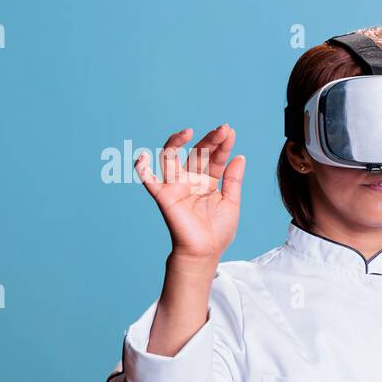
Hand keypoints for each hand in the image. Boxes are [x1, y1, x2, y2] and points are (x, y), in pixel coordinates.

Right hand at [135, 125, 244, 262]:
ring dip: (177, 142)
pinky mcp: (164, 196)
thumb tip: (240, 156)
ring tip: (189, 131)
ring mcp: (175, 186)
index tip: (230, 132)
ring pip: (172, 158)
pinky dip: (142, 169)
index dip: (222, 145)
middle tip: (223, 129)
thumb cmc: (217, 231)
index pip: (214, 158)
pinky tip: (142, 157)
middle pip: (197, 154)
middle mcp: (189, 180)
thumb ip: (233, 179)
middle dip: (210, 140)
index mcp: (206, 181)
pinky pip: (149, 181)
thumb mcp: (231, 201)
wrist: (205, 252)